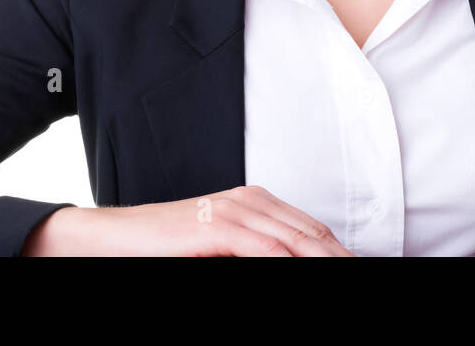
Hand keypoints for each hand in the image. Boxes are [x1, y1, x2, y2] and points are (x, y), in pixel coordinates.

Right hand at [21, 184, 354, 255]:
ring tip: (348, 274)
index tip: (359, 268)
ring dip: (326, 262)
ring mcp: (234, 210)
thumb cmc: (162, 248)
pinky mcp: (217, 226)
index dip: (339, 253)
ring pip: (298, 242)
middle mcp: (251, 201)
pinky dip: (290, 263)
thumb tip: (289, 262)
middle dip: (340, 258)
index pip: (313, 232)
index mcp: (256, 203)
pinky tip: (307, 273)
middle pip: (313, 236)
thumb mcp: (218, 251)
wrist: (110, 238)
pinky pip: (266, 250)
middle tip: (365, 273)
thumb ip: (254, 255)